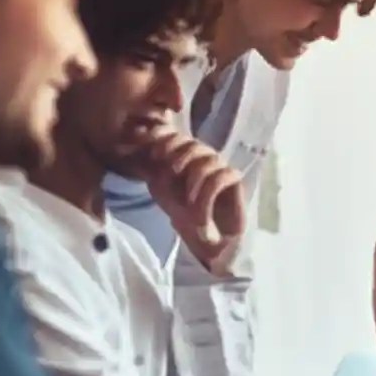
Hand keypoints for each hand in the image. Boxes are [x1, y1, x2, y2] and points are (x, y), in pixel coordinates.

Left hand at [144, 132, 245, 270]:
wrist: (206, 241)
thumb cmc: (183, 215)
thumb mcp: (160, 189)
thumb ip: (151, 164)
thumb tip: (141, 136)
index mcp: (183, 154)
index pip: (174, 134)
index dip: (163, 139)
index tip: (155, 156)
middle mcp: (203, 155)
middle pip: (191, 143)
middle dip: (176, 158)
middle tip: (168, 178)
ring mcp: (220, 165)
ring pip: (205, 162)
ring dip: (191, 187)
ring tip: (186, 210)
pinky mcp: (234, 177)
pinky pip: (218, 179)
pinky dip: (204, 199)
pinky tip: (201, 217)